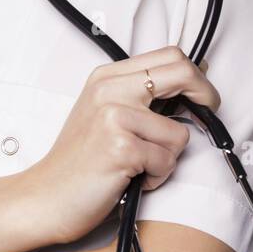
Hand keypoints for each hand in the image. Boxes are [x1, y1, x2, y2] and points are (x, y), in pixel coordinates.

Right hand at [24, 46, 219, 244]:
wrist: (47, 195)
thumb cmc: (81, 161)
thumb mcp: (105, 114)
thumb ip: (142, 96)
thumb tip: (196, 78)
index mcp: (105, 77)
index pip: (169, 56)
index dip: (197, 78)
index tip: (200, 101)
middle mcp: (108, 89)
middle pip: (183, 73)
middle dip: (205, 99)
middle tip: (200, 123)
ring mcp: (113, 116)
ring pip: (180, 132)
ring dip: (167, 158)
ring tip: (138, 166)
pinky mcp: (121, 146)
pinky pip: (167, 161)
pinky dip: (155, 177)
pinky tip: (128, 178)